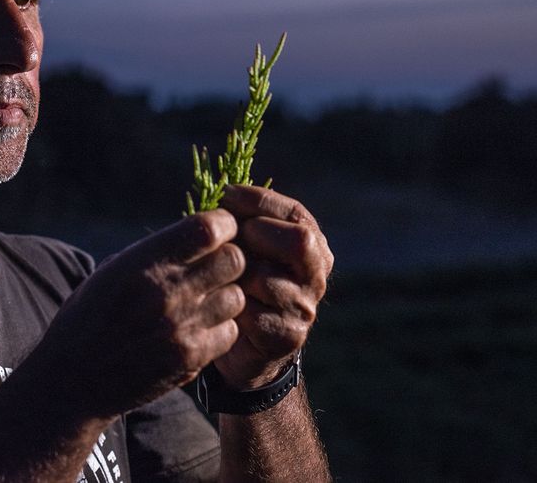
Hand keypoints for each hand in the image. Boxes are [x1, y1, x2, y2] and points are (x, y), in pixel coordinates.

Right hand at [34, 210, 248, 418]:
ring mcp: (182, 328)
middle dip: (229, 258)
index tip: (217, 230)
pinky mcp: (191, 358)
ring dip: (226, 295)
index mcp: (144, 262)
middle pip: (235, 260)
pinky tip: (198, 328)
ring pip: (237, 297)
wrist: (72, 379)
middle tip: (214, 267)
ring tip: (204, 300)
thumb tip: (199, 234)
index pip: (208, 228)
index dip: (222, 224)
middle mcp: (167, 292)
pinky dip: (220, 328)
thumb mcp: (113, 270)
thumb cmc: (89, 316)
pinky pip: (230, 332)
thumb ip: (157, 253)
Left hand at [213, 185, 333, 389]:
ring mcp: (305, 308)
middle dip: (258, 233)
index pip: (295, 213)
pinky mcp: (288, 337)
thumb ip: (242, 221)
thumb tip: (223, 192)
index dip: (259, 200)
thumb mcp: (244, 246)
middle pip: (299, 241)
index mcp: (312, 246)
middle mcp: (316, 275)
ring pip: (267, 278)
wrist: (243, 343)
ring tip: (220, 276)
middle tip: (231, 239)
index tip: (226, 194)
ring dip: (235, 274)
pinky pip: (254, 313)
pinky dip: (231, 306)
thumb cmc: (239, 281)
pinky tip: (222, 304)